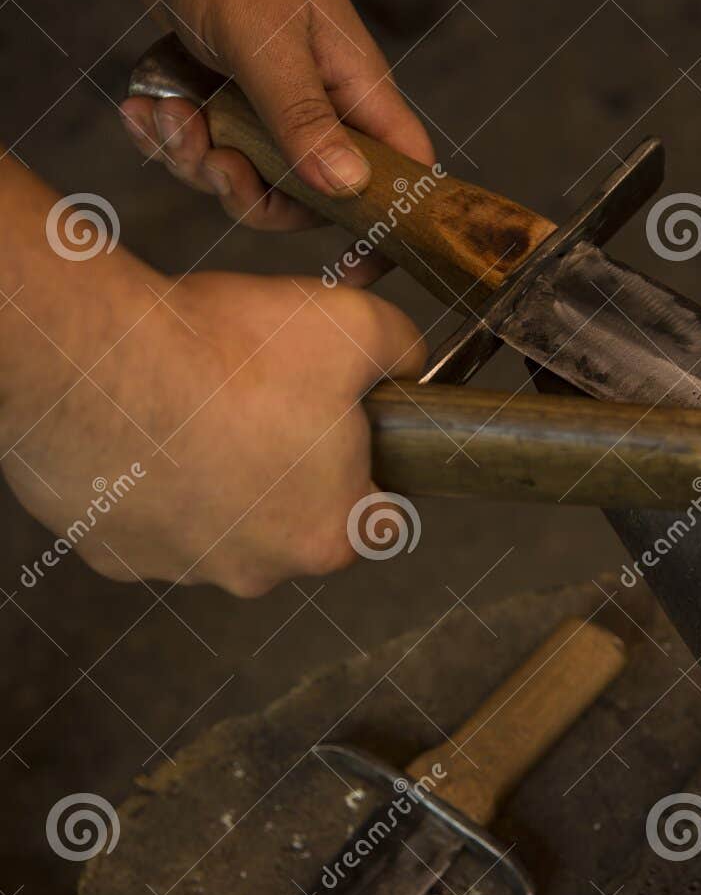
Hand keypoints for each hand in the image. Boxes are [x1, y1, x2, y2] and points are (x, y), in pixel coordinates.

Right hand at [2, 256, 424, 596]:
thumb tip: (409, 363)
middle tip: (263, 396)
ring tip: (196, 402)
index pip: (378, 517)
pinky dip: (150, 475)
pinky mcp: (111, 548)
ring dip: (214, 471)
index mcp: (326, 535)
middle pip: (293, 519)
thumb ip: (402, 349)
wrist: (96, 359)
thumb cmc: (228, 353)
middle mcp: (254, 570)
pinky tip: (143, 423)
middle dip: (287, 464)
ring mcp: (177, 565)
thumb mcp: (357, 325)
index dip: (370, 461)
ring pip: (217, 520)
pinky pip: (147, 513)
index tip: (345, 423)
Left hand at [119, 0, 434, 230]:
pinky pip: (203, 147)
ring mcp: (270, 102)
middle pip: (305, 197)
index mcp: (356, 91)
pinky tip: (144, 108)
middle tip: (210, 155)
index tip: (353, 264)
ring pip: (245, 176)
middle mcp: (321, 105)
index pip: (400, 176)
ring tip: (167, 116)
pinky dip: (168, 137)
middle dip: (247, 192)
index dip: (386, 226)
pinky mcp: (224, 95)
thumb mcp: (267, 42)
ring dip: (196, 161)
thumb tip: (347, 190)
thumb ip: (305, 121)